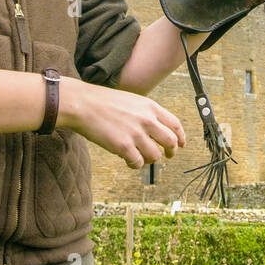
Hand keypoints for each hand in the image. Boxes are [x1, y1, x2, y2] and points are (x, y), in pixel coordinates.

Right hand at [59, 76, 185, 168]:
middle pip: (171, 142)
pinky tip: (128, 160)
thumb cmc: (104, 102)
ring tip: (139, 156)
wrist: (83, 104)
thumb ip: (146, 114)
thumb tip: (157, 131)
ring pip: (155, 156)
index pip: (175, 124)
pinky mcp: (124, 146)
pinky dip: (134, 164)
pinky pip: (138, 163)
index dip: (181, 137)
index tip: (182, 144)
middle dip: (171, 152)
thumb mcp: (132, 101)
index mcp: (150, 107)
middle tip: (167, 156)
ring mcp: (136, 134)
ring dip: (149, 159)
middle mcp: (147, 120)